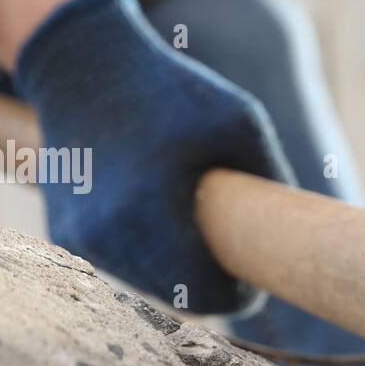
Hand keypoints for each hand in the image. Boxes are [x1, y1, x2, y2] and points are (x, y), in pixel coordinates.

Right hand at [13, 0, 294, 313]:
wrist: (84, 66)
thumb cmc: (169, 90)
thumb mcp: (239, 121)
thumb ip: (271, 175)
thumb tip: (296, 226)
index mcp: (147, 211)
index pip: (202, 294)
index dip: (235, 298)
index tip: (254, 284)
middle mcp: (106, 233)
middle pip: (177, 295)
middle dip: (209, 286)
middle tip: (234, 261)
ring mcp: (81, 237)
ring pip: (147, 285)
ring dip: (176, 273)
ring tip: (196, 234)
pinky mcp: (67, 233)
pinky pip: (122, 265)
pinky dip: (146, 255)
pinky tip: (159, 220)